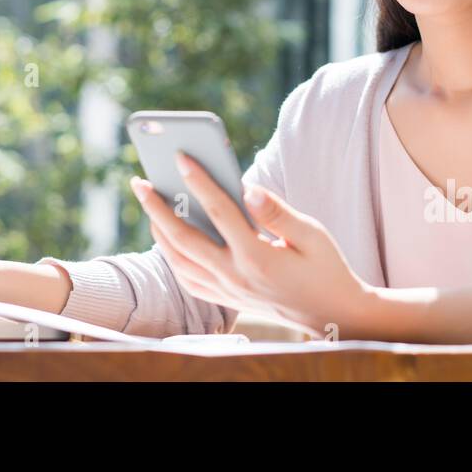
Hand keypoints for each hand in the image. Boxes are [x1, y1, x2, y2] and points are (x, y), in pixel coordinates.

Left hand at [130, 153, 377, 338]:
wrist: (331, 315)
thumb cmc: (325, 268)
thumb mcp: (312, 235)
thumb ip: (278, 212)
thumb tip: (248, 189)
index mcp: (257, 257)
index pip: (219, 211)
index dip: (198, 180)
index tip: (180, 157)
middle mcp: (235, 276)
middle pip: (184, 239)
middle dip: (157, 208)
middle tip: (140, 181)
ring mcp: (228, 291)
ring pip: (179, 262)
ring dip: (159, 232)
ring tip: (150, 205)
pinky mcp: (228, 299)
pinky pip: (188, 280)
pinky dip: (172, 259)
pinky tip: (167, 240)